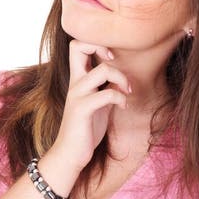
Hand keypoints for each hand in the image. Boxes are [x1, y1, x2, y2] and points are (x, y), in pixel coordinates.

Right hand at [51, 39, 130, 170]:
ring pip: (103, 70)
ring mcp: (77, 95)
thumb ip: (106, 89)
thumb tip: (122, 79)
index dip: (96, 44)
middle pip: (78, 46)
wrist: (70, 154)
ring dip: (122, 78)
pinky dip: (121, 98)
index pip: (77, 45)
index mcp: (77, 79)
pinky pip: (107, 94)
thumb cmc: (85, 130)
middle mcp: (74, 83)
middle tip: (116, 63)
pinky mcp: (83, 110)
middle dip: (102, 47)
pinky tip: (124, 106)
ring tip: (128, 91)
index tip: (111, 58)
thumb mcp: (98, 105)